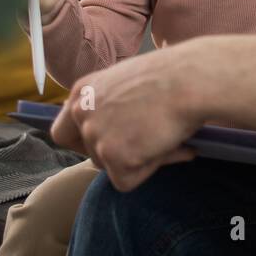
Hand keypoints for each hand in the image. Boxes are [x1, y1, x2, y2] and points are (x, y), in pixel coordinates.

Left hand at [50, 47, 200, 190]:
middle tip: (149, 142)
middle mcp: (81, 112)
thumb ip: (114, 105)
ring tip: (166, 136)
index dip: (84, 143)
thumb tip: (121, 131)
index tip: (108, 145)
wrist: (192, 79)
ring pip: (110, 167)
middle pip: (90, 153)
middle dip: (118, 154)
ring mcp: (95, 134)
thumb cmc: (173, 75)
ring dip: (138, 159)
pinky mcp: (112, 156)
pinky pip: (127, 180)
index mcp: (83, 91)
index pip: (64, 131)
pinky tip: (169, 145)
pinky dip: (150, 169)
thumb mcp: (130, 83)